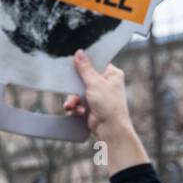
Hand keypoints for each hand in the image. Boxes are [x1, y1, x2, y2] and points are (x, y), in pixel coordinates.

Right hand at [64, 50, 147, 173]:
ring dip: (73, 100)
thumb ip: (85, 68)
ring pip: (78, 92)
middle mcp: (106, 84)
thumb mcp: (95, 83)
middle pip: (83, 79)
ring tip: (71, 106)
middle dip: (75, 88)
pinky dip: (76, 108)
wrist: (110, 129)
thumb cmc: (109, 105)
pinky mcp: (92, 107)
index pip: (96, 63)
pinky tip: (79, 112)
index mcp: (112, 74)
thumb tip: (79, 53)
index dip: (84, 64)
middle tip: (71, 89)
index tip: (73, 65)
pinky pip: (78, 103)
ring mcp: (98, 96)